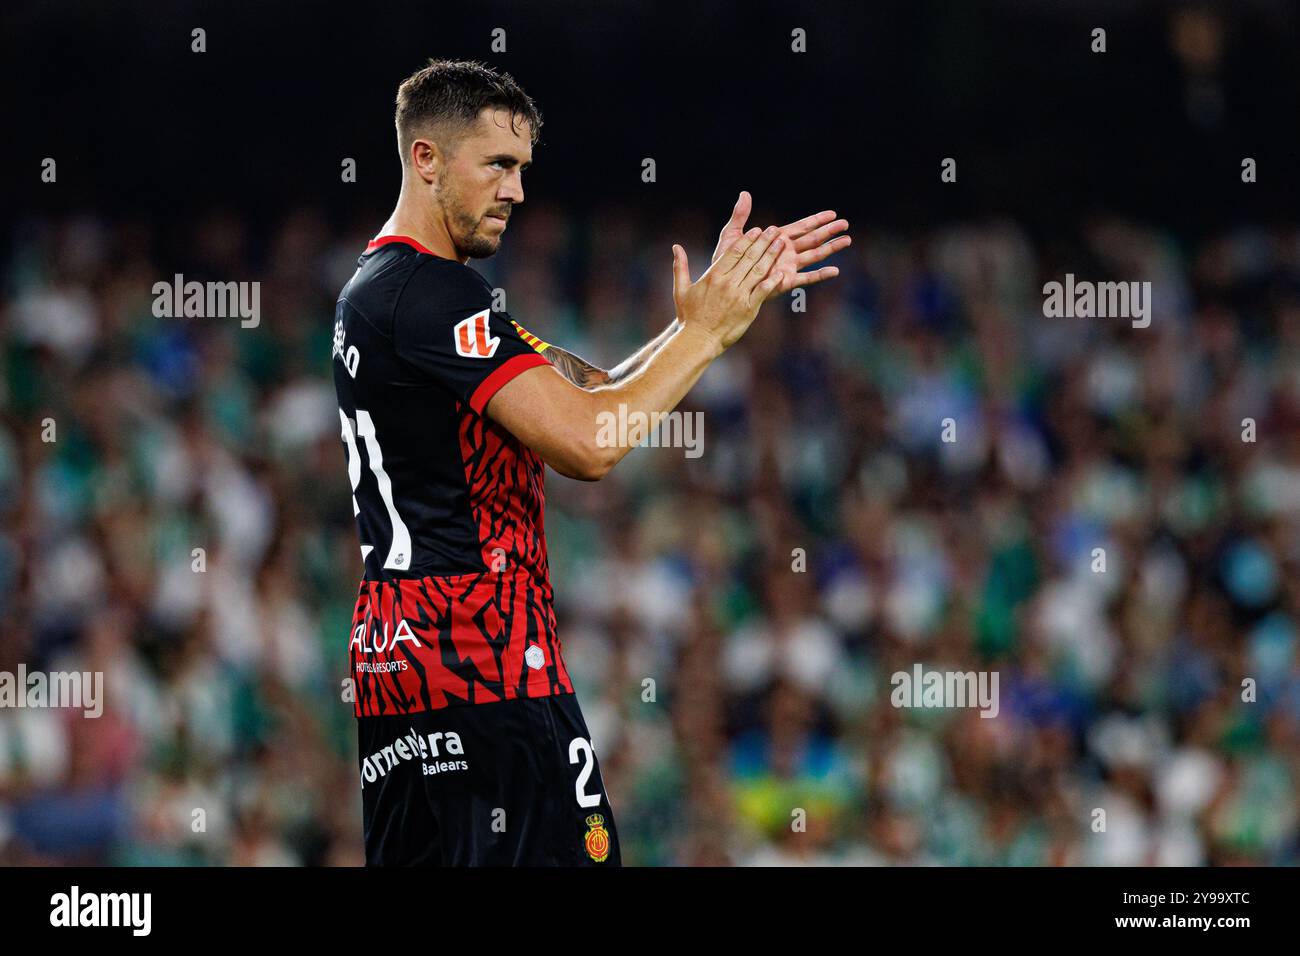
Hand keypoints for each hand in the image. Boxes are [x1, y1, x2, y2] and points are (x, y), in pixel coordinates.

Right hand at [672, 226, 784, 351]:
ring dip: (771, 256)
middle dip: (763, 242)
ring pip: (758, 271)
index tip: (757, 230)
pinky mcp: (748, 309)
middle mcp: (727, 283)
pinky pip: (763, 291)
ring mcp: (739, 296)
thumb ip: (680, 267)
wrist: (698, 341)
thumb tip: (676, 247)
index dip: (747, 239)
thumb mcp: (681, 290)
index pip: (734, 252)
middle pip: (749, 257)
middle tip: (774, 230)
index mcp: (713, 276)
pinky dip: (773, 281)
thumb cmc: (689, 317)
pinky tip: (782, 272)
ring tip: (781, 245)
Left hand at [711, 191, 850, 296]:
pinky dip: (820, 275)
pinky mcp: (786, 281)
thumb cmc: (726, 261)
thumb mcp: (733, 235)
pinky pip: (807, 278)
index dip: (817, 219)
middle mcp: (786, 252)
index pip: (802, 226)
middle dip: (829, 231)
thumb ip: (740, 215)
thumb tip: (744, 193)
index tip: (832, 213)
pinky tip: (835, 271)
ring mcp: (788, 266)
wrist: (723, 285)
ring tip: (847, 240)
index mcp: (777, 239)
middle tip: (846, 224)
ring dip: (831, 247)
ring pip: (815, 254)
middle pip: (813, 238)